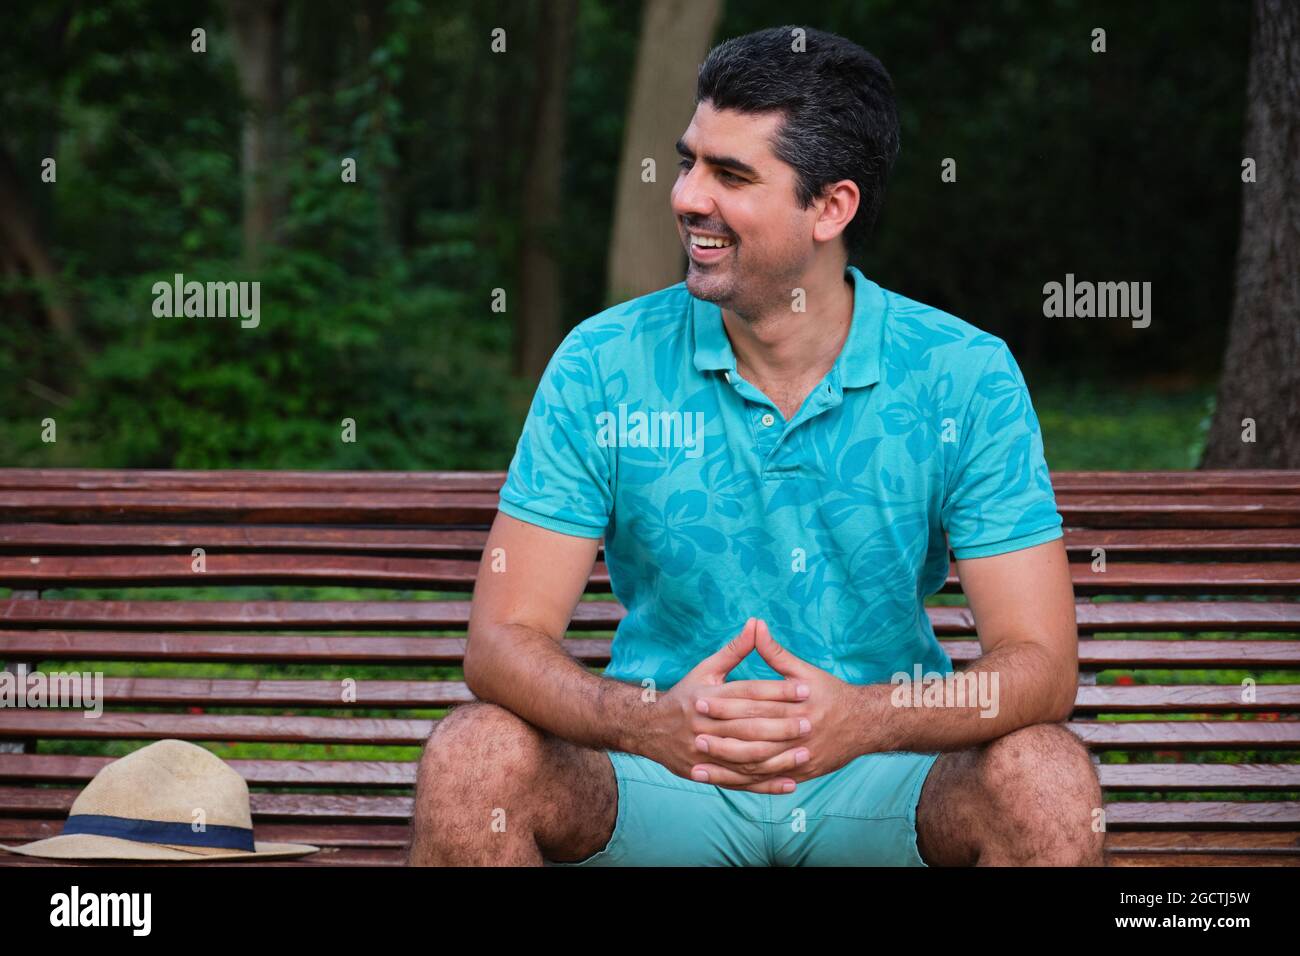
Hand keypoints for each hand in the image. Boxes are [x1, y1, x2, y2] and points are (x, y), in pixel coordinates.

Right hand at [641, 617, 812, 793]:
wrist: (648, 728)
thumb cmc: (685, 694)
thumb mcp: (706, 670)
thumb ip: (735, 650)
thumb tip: (756, 622)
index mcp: (708, 697)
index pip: (748, 693)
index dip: (777, 691)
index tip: (805, 689)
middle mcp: (705, 726)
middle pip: (748, 726)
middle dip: (781, 725)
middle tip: (810, 722)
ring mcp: (705, 753)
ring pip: (746, 758)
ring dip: (778, 758)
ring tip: (805, 753)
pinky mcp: (707, 773)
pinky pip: (741, 782)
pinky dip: (766, 785)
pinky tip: (790, 782)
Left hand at [690, 619, 860, 791]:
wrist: (866, 723)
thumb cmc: (831, 693)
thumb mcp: (804, 671)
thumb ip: (776, 652)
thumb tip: (755, 625)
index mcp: (796, 705)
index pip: (755, 705)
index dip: (727, 705)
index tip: (701, 701)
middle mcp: (799, 733)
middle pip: (755, 738)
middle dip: (723, 739)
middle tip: (694, 736)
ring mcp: (801, 757)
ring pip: (760, 765)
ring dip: (729, 766)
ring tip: (701, 765)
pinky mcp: (803, 773)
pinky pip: (769, 781)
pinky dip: (746, 783)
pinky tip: (724, 782)